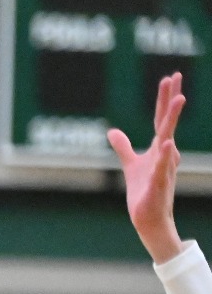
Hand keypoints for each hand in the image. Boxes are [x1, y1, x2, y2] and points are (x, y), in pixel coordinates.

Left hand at [108, 71, 186, 263]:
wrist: (149, 217)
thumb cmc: (143, 190)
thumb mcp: (131, 164)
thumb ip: (124, 147)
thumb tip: (112, 131)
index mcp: (158, 147)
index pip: (161, 118)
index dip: (165, 98)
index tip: (170, 77)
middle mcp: (165, 153)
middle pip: (167, 122)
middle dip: (171, 99)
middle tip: (176, 75)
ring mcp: (163, 167)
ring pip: (169, 140)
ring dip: (172, 120)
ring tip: (180, 99)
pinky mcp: (158, 183)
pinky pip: (162, 167)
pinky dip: (164, 155)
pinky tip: (167, 142)